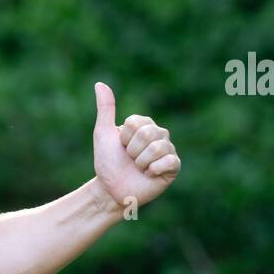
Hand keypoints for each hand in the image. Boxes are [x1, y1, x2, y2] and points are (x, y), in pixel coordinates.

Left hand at [92, 81, 180, 207]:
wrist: (111, 190)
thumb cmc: (107, 163)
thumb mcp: (103, 134)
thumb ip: (105, 109)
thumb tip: (100, 83)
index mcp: (144, 124)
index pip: (135, 123)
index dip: (124, 138)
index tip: (121, 147)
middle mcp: (159, 135)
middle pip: (148, 133)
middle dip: (132, 150)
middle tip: (130, 160)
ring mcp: (168, 151)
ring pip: (158, 148)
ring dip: (141, 162)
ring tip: (139, 168)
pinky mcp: (174, 167)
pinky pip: (170, 161)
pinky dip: (154, 169)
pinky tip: (149, 175)